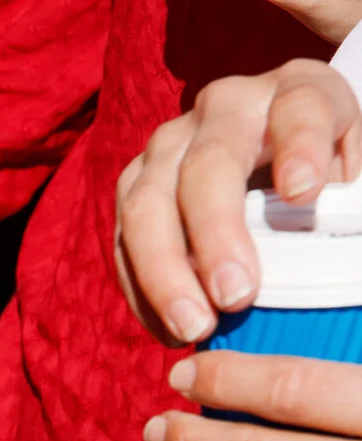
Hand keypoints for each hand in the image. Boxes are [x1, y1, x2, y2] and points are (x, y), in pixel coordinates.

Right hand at [115, 61, 361, 344]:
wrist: (273, 153)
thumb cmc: (327, 170)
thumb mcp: (353, 170)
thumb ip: (350, 199)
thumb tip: (334, 240)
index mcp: (295, 90)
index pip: (299, 108)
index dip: (300, 146)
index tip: (303, 193)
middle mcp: (223, 108)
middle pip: (207, 167)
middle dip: (216, 235)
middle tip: (235, 297)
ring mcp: (167, 146)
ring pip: (147, 205)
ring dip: (164, 274)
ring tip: (193, 328)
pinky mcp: (133, 187)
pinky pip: (122, 242)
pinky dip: (142, 291)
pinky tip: (169, 330)